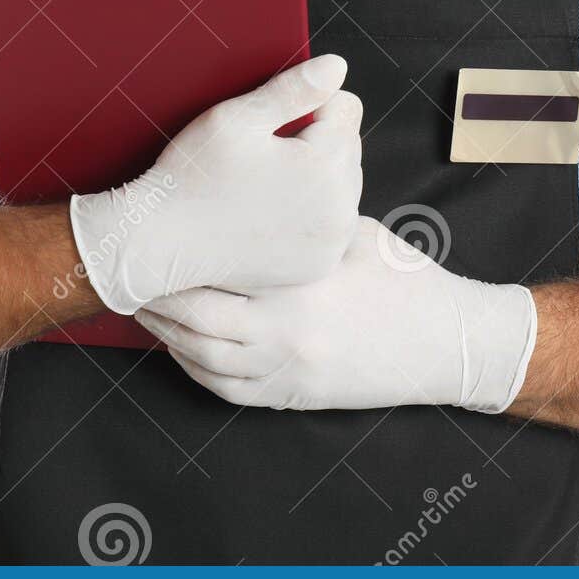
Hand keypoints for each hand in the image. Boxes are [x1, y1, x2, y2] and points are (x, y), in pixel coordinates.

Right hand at [69, 55, 360, 313]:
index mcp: (325, 167)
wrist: (160, 242)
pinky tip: (271, 211)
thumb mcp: (237, 119)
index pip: (346, 109)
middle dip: (315, 140)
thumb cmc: (194, 174)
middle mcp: (339, 211)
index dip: (308, 104)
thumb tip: (338, 66)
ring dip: (316, 176)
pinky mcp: (316, 267)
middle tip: (263, 154)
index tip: (271, 122)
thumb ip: (294, 89)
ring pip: (342, 185)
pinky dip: (310, 212)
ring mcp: (330, 245)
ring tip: (265, 182)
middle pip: (348, 148)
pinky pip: (330, 223)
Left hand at [136, 216, 536, 413]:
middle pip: (199, 321)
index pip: (220, 274)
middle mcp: (286, 336)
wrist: (446, 343)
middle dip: (161, 299)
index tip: (154, 239)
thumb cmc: (404, 278)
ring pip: (205, 359)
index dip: (179, 261)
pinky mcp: (292, 398)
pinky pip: (226, 389)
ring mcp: (287, 374)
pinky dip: (194, 367)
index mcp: (299, 288)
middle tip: (132, 276)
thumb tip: (262, 180)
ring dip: (167, 334)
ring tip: (144, 307)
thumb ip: (302, 217)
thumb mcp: (352, 232)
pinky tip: (179, 346)